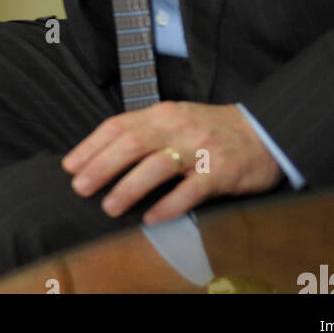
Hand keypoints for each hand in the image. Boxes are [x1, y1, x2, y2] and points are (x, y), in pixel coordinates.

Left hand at [61, 101, 282, 224]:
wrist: (263, 133)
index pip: (118, 125)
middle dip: (102, 165)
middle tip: (81, 187)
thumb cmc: (211, 130)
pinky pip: (190, 190)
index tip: (70, 165)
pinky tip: (151, 219)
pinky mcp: (220, 172)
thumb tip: (105, 156)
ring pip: (157, 165)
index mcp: (162, 113)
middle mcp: (177, 127)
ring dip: (129, 187)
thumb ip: (145, 132)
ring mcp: (199, 149)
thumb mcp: (176, 120)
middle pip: (132, 143)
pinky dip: (168, 205)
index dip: (91, 145)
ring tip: (110, 206)